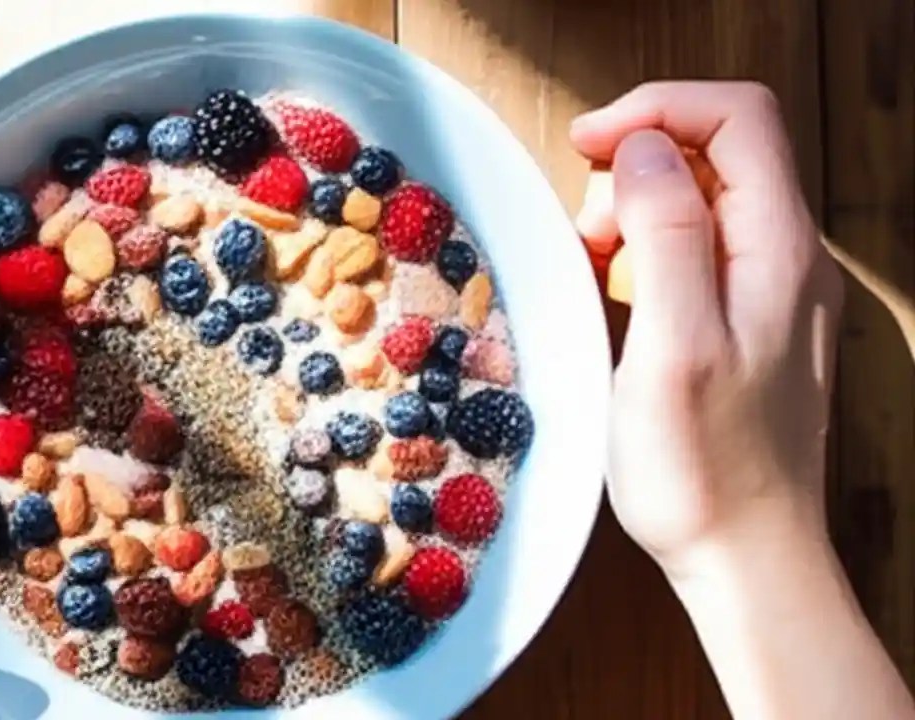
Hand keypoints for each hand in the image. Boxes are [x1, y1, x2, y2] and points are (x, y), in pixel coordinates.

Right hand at [569, 81, 841, 576]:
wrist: (746, 557)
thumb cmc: (704, 470)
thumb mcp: (672, 347)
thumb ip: (666, 236)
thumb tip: (645, 150)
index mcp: (779, 252)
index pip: (736, 119)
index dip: (656, 109)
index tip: (586, 143)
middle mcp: (789, 259)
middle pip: (718, 152)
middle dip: (638, 166)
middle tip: (585, 233)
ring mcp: (772, 290)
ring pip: (704, 200)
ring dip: (638, 211)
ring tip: (596, 269)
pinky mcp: (748, 322)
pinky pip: (699, 251)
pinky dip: (649, 252)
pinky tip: (620, 297)